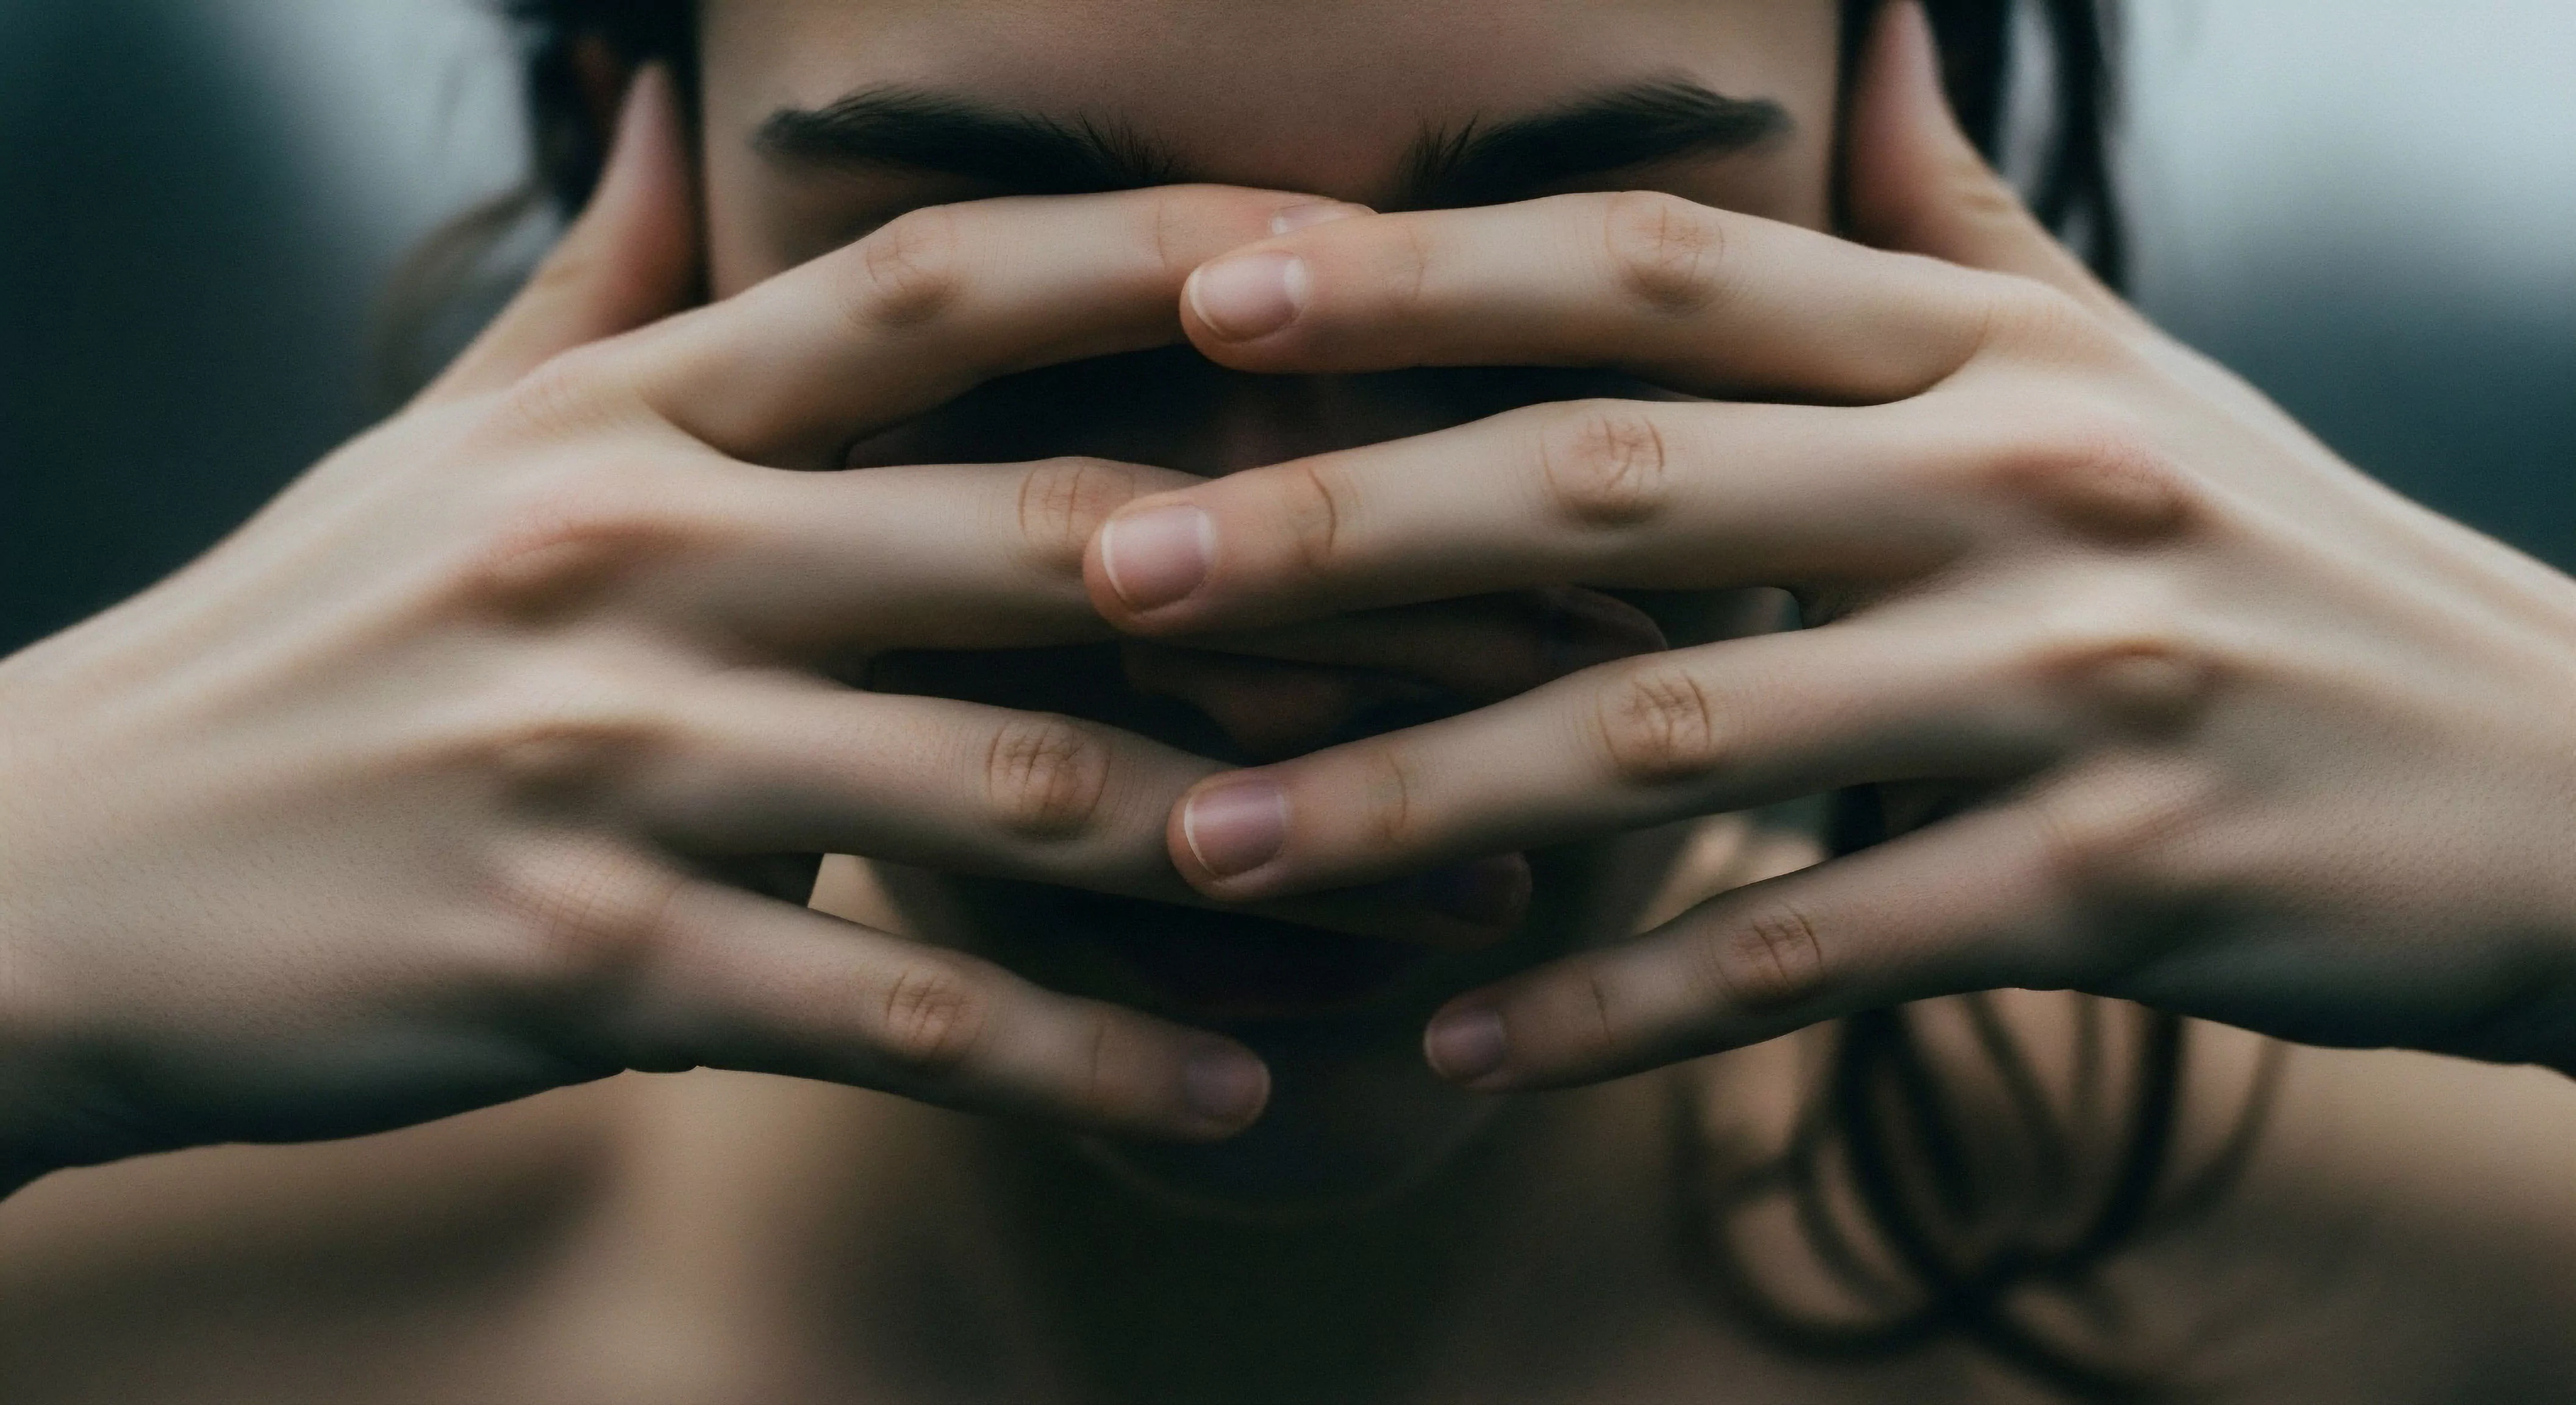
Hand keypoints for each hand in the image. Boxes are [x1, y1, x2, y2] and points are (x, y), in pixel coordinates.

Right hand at [0, 70, 1555, 1190]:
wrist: (44, 867)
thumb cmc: (290, 647)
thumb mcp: (437, 430)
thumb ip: (597, 273)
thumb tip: (670, 89)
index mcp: (625, 414)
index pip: (930, 289)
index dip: (1150, 263)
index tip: (1344, 270)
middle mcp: (637, 550)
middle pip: (1043, 537)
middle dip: (1309, 589)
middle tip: (1526, 628)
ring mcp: (610, 754)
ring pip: (1007, 789)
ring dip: (1264, 850)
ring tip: (1461, 886)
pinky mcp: (580, 955)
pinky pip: (892, 1008)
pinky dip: (1080, 1056)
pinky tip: (1233, 1093)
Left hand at [1082, 4, 2575, 1088]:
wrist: (2556, 781)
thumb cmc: (2276, 554)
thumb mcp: (2117, 355)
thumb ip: (1945, 206)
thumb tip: (1856, 13)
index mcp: (1985, 350)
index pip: (1658, 274)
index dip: (1426, 276)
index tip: (1208, 297)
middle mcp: (2016, 484)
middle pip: (1617, 484)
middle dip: (1349, 533)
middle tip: (1115, 579)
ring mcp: (2069, 684)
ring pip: (1677, 736)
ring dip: (1421, 800)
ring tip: (1215, 852)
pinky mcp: (2117, 888)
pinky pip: (1809, 949)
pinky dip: (1621, 1005)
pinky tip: (1455, 1047)